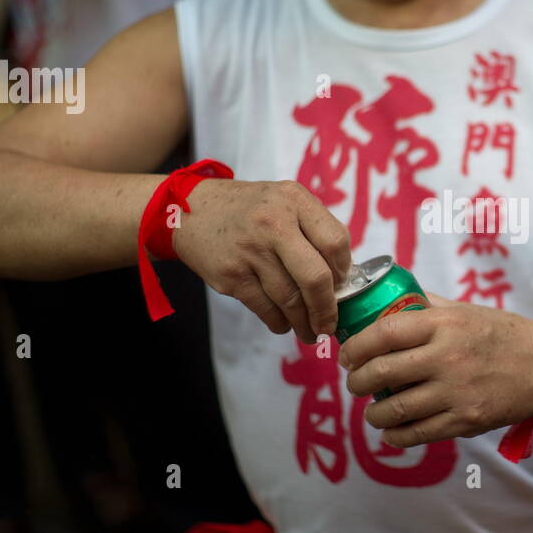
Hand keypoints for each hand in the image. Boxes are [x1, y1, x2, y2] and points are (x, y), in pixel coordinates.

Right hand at [172, 178, 351, 343]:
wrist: (189, 210)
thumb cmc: (248, 210)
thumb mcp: (283, 200)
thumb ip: (313, 229)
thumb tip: (341, 277)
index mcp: (294, 201)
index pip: (336, 242)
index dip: (343, 271)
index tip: (339, 286)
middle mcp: (274, 223)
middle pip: (316, 277)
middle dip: (327, 309)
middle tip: (329, 325)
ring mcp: (250, 250)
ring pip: (290, 299)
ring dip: (304, 323)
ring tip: (310, 332)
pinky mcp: (231, 275)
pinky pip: (265, 309)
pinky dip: (279, 323)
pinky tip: (284, 324)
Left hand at [337, 294, 532, 449]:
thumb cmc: (505, 334)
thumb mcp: (467, 310)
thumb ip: (429, 307)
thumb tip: (389, 301)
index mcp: (445, 324)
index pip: (384, 332)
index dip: (356, 346)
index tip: (346, 354)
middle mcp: (448, 356)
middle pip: (382, 372)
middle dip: (357, 381)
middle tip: (354, 382)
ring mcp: (456, 391)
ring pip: (394, 409)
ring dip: (373, 413)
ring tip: (371, 410)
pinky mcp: (466, 420)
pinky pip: (417, 433)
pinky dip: (395, 436)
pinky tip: (390, 432)